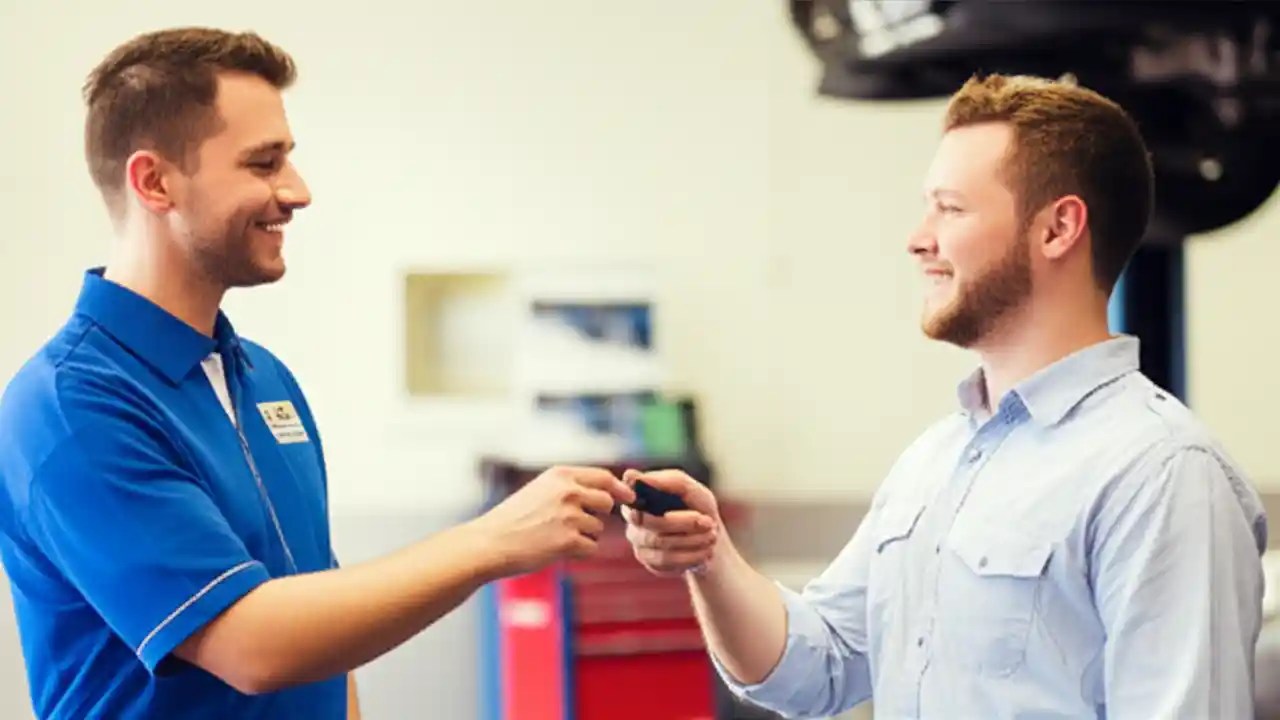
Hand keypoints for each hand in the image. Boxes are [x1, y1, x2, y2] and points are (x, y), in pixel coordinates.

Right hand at [477, 466, 634, 575]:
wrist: (491, 542)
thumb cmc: (514, 518)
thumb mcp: (540, 489)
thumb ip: (570, 487)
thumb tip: (607, 492)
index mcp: (561, 475)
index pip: (603, 477)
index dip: (619, 488)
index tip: (629, 497)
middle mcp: (569, 492)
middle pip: (606, 503)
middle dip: (598, 515)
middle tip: (573, 524)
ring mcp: (570, 516)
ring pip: (598, 528)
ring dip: (584, 536)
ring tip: (554, 536)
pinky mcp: (569, 541)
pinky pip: (591, 547)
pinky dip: (579, 552)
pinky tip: (556, 549)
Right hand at [621, 469, 719, 576]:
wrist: (712, 539)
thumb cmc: (699, 508)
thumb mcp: (694, 490)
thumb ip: (670, 481)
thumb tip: (631, 475)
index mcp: (641, 493)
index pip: (627, 491)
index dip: (633, 493)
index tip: (643, 494)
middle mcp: (633, 518)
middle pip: (650, 522)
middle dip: (684, 523)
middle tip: (709, 522)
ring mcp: (639, 542)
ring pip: (661, 543)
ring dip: (692, 540)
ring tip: (711, 536)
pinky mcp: (650, 563)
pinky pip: (667, 561)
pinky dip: (691, 555)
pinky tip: (704, 550)